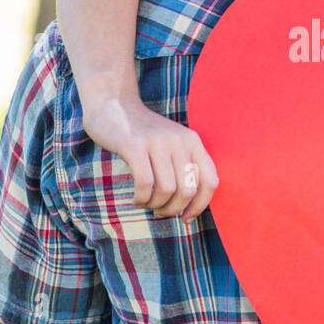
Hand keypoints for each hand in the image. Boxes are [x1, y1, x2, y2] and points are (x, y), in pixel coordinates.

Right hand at [81, 96, 217, 221]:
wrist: (113, 105)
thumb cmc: (143, 134)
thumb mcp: (171, 144)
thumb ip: (183, 166)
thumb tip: (190, 205)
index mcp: (193, 141)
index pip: (210, 181)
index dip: (201, 206)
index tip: (186, 218)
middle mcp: (179, 140)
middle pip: (188, 191)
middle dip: (174, 209)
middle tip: (160, 211)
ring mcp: (157, 142)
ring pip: (167, 190)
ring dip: (156, 205)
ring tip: (146, 204)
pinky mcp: (134, 146)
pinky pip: (145, 184)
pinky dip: (141, 199)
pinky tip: (136, 199)